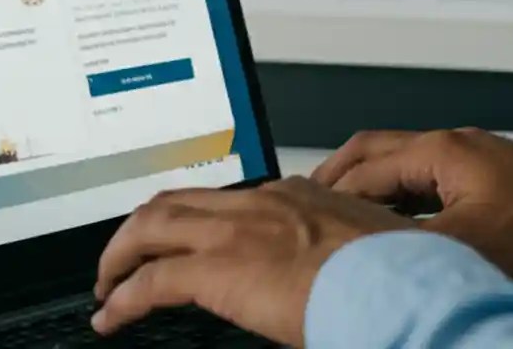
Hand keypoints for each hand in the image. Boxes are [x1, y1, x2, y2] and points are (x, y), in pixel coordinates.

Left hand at [92, 176, 414, 344]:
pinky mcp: (218, 270)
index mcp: (296, 195)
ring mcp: (235, 231)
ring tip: (109, 285)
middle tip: (126, 257)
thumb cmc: (398, 276)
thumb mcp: (363, 248)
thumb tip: (328, 274)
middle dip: (143, 228)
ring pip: (151, 226)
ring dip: (121, 255)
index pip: (228, 200)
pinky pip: (150, 281)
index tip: (188, 240)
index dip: (197, 221)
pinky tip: (112, 317)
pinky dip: (123, 298)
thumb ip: (333, 250)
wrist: (403, 287)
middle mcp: (259, 202)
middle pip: (177, 202)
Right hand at [312, 129, 512, 305]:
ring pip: (400, 165)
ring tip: (343, 219)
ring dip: (369, 188)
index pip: (362, 172)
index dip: (327, 198)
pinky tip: (396, 229)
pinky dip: (400, 199)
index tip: (302, 216)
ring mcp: (473, 161)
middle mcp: (454, 147)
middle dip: (337, 177)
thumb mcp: (460, 250)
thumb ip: (401, 244)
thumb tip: (358, 252)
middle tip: (307, 203)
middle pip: (374, 152)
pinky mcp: (489, 181)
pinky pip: (427, 180)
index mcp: (441, 151)